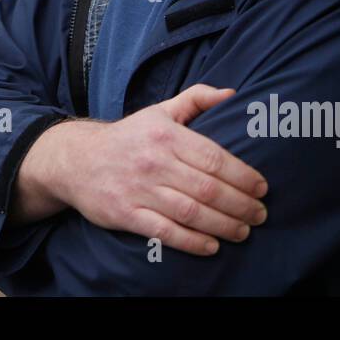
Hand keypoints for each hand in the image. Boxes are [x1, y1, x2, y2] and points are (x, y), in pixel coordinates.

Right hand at [12, 85, 266, 255]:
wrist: (76, 159)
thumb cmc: (128, 137)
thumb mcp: (159, 111)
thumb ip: (196, 99)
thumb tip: (233, 94)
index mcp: (165, 135)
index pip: (214, 158)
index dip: (243, 175)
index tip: (262, 187)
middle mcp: (153, 162)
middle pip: (208, 188)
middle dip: (241, 204)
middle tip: (260, 214)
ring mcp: (139, 189)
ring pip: (191, 212)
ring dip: (224, 225)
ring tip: (244, 231)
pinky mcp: (126, 214)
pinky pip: (165, 232)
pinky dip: (192, 242)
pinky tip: (212, 245)